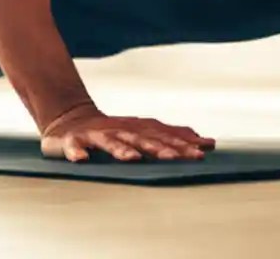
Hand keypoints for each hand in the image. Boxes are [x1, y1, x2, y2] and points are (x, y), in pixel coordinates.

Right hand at [40, 105, 216, 161]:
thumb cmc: (113, 130)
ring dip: (120, 149)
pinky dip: (77, 152)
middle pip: (142, 138)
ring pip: (110, 142)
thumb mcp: (144, 131)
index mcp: (138, 129)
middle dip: (160, 147)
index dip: (183, 143)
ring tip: (132, 158)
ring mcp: (96, 134)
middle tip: (177, 157)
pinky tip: (81, 159)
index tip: (203, 151)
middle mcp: (120, 130)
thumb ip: (173, 137)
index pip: (164, 135)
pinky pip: (74, 147)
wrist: (70, 119)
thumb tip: (208, 142)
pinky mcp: (73, 141)